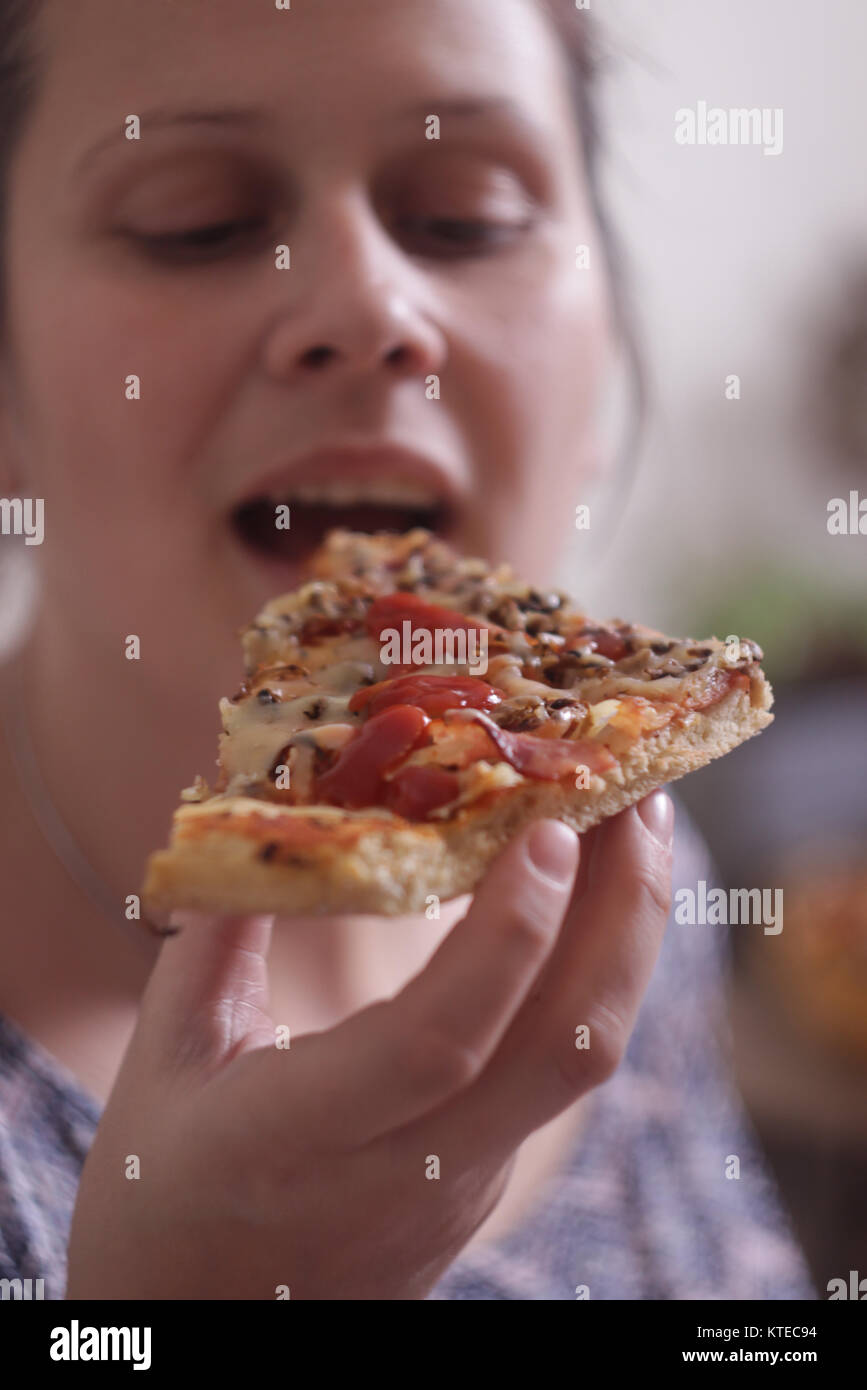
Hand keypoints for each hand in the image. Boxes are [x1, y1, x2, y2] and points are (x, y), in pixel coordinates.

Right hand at [66, 793, 672, 1298]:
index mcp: (299, 1139)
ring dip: (627, 937)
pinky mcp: (487, 1180)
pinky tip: (587, 905)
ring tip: (638, 830)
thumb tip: (270, 806)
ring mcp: (464, 1184)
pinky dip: (589, 972)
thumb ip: (220, 931)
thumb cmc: (161, 1191)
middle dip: (623, 911)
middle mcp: (408, 1171)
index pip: (439, 1043)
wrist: (206, 1335)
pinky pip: (560, 1067)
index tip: (547, 832)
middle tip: (638, 793)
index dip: (507, 936)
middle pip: (563, 1047)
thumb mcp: (166, 1057)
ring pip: (581, 1060)